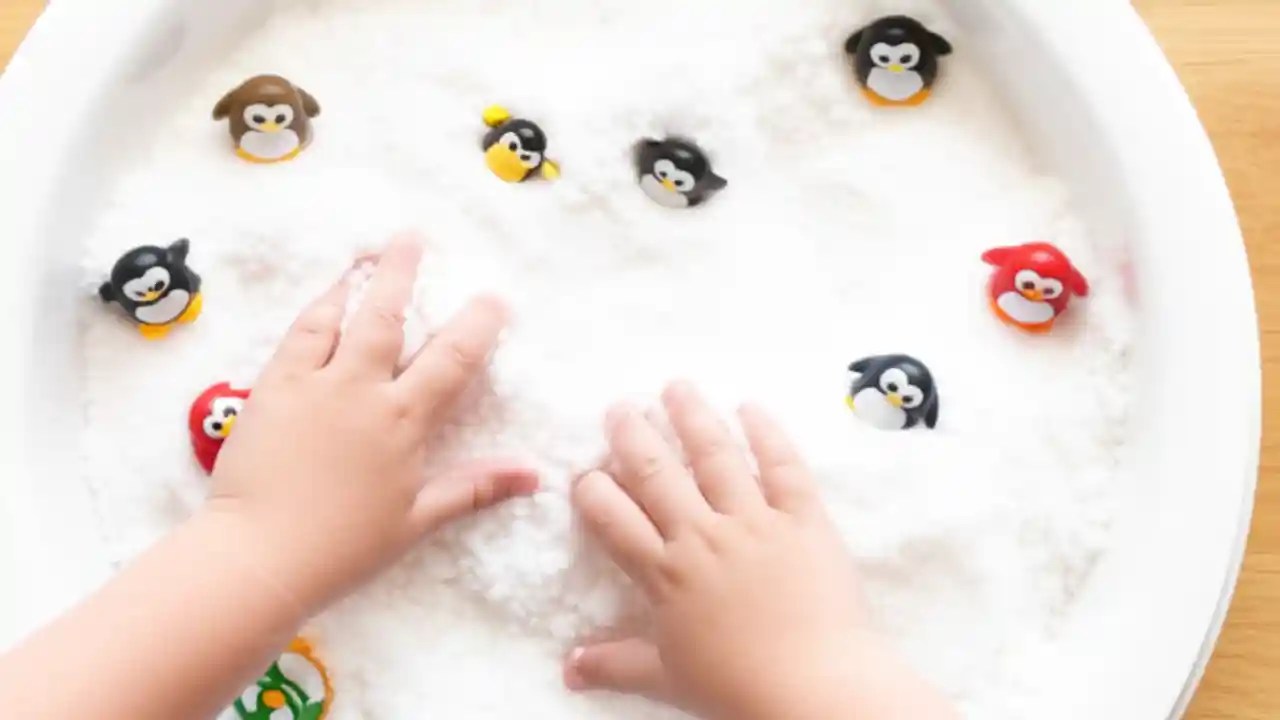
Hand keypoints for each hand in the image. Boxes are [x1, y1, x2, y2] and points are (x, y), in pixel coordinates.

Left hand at [204, 233, 537, 614]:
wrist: (259, 554)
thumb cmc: (344, 545)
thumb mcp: (418, 519)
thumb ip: (475, 487)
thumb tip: (534, 474)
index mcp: (403, 420)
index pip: (451, 359)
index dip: (477, 324)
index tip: (494, 298)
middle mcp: (361, 389)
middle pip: (389, 317)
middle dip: (405, 273)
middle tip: (415, 236)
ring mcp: (313, 382)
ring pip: (341, 316)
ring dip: (358, 279)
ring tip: (368, 250)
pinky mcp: (272, 386)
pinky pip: (299, 334)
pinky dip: (317, 308)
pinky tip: (326, 294)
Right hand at [564, 383, 955, 719]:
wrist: (815, 689)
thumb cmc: (738, 689)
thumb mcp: (668, 678)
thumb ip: (616, 664)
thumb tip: (567, 667)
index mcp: (665, 574)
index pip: (615, 519)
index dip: (594, 491)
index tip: (585, 472)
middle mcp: (703, 536)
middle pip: (657, 473)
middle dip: (632, 435)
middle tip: (618, 406)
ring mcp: (754, 522)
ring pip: (716, 456)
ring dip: (692, 417)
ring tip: (676, 386)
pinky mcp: (803, 519)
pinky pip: (783, 466)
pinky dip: (767, 433)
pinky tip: (751, 406)